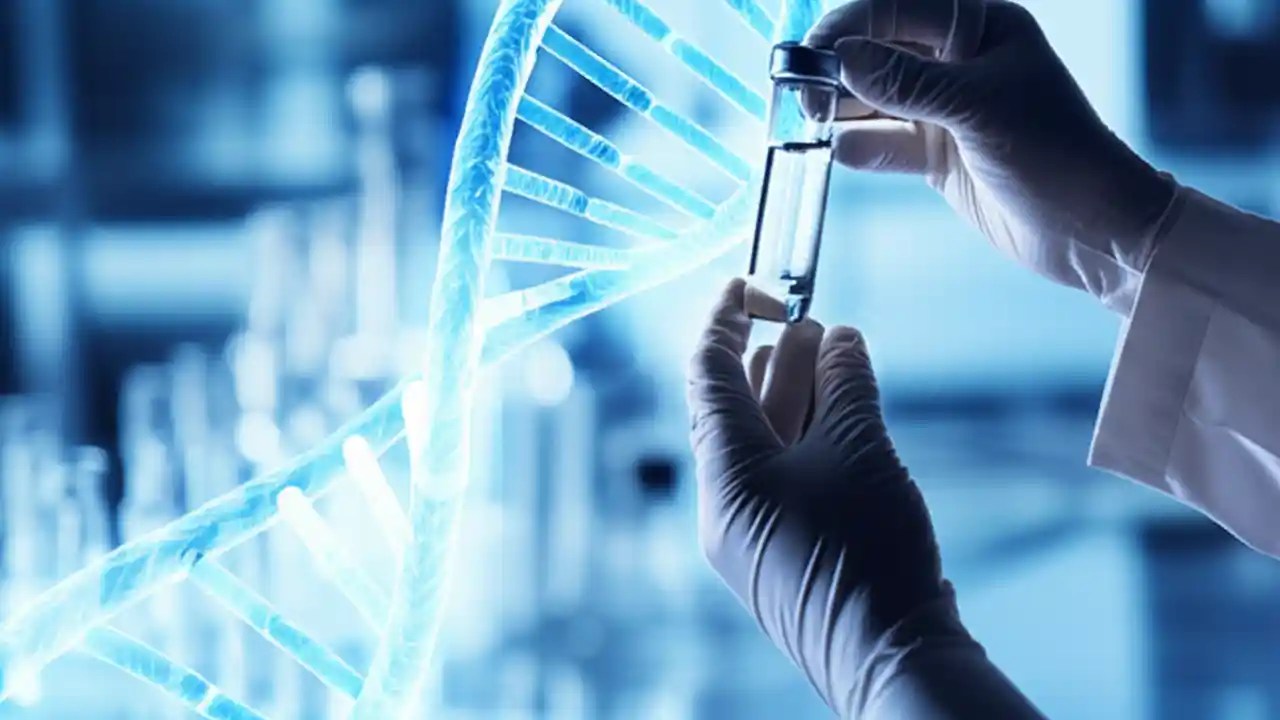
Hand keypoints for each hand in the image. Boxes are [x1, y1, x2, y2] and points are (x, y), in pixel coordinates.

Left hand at [686, 280, 946, 714]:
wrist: (891, 656)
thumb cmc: (869, 551)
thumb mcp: (861, 450)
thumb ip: (845, 383)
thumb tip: (838, 336)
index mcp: (726, 473)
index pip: (707, 373)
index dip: (724, 318)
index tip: (748, 282)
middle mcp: (725, 501)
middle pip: (735, 407)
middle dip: (772, 355)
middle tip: (808, 316)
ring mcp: (752, 529)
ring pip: (763, 442)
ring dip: (795, 392)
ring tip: (830, 348)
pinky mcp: (783, 549)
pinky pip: (783, 475)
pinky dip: (809, 436)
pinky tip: (842, 409)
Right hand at [807, 0, 1178, 312]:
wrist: (1094, 231)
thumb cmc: (1057, 156)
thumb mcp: (979, 110)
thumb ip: (908, 83)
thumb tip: (844, 59)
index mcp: (980, 28)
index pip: (898, 10)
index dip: (849, 26)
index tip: (809, 54)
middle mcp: (959, 63)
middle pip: (879, 52)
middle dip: (838, 69)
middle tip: (802, 95)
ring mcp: (946, 111)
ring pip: (875, 99)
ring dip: (842, 109)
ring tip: (809, 121)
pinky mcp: (938, 156)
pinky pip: (884, 144)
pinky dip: (860, 147)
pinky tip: (836, 151)